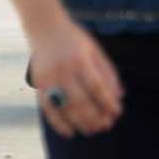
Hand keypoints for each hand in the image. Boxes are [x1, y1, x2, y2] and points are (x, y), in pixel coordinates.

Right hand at [29, 20, 123, 136]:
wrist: (43, 26)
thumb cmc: (73, 39)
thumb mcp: (93, 49)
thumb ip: (107, 72)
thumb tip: (119, 97)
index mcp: (78, 59)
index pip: (96, 87)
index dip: (108, 102)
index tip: (117, 112)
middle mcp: (62, 70)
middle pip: (81, 102)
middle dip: (96, 117)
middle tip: (107, 125)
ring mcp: (48, 80)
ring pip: (66, 110)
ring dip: (82, 123)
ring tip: (94, 130)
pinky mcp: (38, 86)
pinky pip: (48, 111)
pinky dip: (59, 124)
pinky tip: (71, 132)